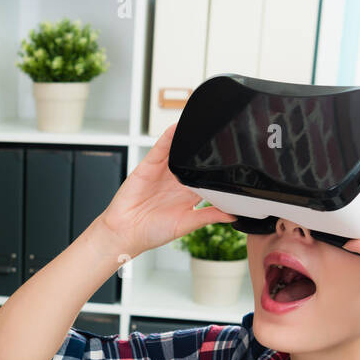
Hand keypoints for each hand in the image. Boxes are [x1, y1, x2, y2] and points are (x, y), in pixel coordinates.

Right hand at [98, 123, 234, 259]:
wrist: (125, 232)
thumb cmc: (151, 232)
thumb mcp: (186, 224)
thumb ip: (209, 216)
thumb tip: (233, 215)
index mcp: (189, 195)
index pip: (208, 176)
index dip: (219, 168)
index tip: (234, 158)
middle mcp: (177, 181)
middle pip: (195, 160)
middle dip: (206, 150)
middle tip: (222, 135)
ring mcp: (163, 172)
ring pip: (179, 151)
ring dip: (189, 140)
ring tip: (203, 127)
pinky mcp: (149, 166)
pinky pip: (160, 148)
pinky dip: (169, 137)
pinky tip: (178, 128)